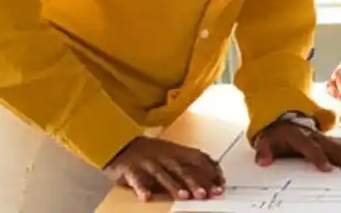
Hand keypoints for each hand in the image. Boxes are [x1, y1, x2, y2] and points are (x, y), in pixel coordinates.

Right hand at [103, 136, 224, 201]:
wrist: (119, 143)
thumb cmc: (149, 151)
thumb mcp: (171, 151)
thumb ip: (189, 161)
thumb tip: (214, 171)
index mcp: (176, 151)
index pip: (198, 160)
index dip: (211, 172)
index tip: (221, 184)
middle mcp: (165, 156)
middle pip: (183, 170)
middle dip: (196, 182)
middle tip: (207, 194)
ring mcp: (148, 163)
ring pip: (163, 175)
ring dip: (174, 186)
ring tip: (184, 196)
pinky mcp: (131, 171)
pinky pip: (137, 181)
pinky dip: (142, 189)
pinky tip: (147, 197)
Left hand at [253, 121, 340, 172]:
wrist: (281, 120)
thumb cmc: (276, 134)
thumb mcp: (265, 141)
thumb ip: (264, 151)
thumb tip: (263, 160)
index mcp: (299, 135)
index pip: (310, 147)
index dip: (318, 157)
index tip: (327, 168)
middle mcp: (314, 135)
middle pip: (330, 146)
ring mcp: (323, 137)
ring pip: (340, 144)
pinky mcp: (328, 141)